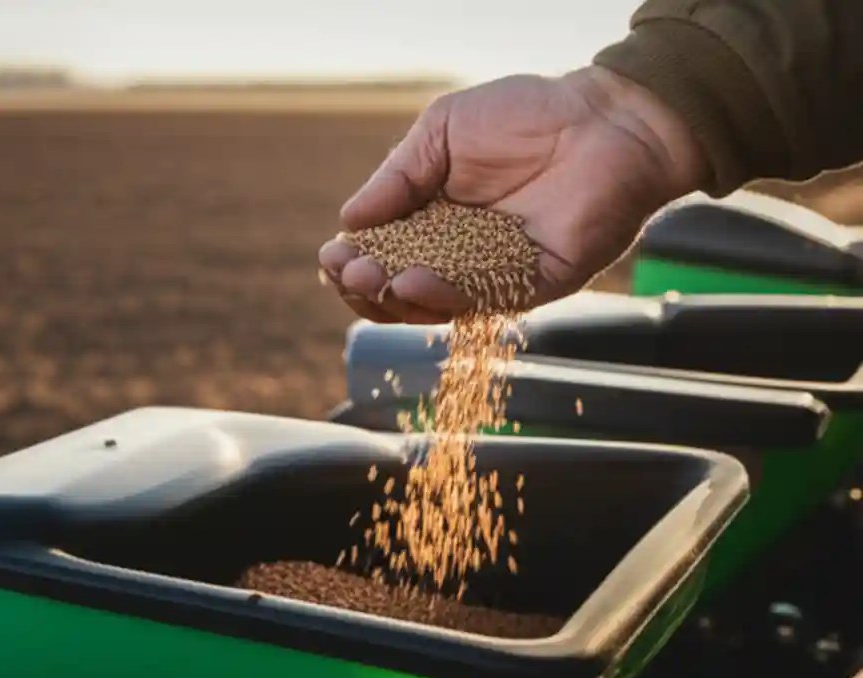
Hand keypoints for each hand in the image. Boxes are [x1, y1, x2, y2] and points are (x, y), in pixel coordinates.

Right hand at [319, 66, 707, 322]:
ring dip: (396, 299)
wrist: (604, 117)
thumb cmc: (525, 114)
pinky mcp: (534, 282)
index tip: (332, 256)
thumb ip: (398, 176)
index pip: (383, 256)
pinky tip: (414, 282)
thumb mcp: (441, 132)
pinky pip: (484, 300)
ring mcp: (496, 274)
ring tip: (370, 280)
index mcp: (433, 221)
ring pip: (435, 305)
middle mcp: (460, 255)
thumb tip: (349, 220)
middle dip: (365, 288)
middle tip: (347, 272)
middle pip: (400, 291)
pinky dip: (444, 295)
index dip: (353, 263)